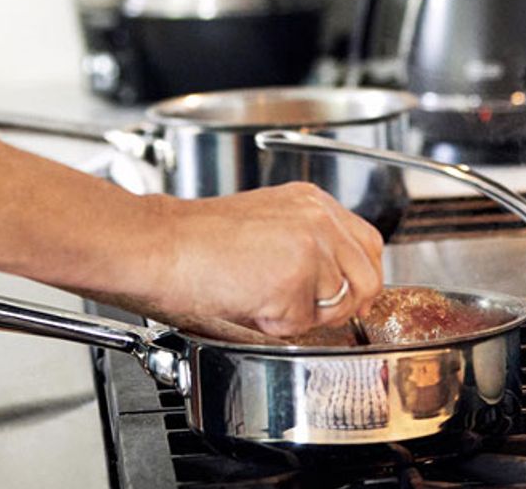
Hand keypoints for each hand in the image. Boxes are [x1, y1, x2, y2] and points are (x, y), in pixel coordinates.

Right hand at [132, 183, 384, 337]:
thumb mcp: (264, 225)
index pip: (368, 246)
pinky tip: (248, 301)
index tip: (336, 296)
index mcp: (312, 201)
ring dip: (302, 315)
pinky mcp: (295, 278)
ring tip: (260, 296)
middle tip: (297, 306)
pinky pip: (302, 324)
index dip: (355, 280)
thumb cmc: (194, 241)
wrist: (157, 245)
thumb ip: (308, 244)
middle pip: (368, 279)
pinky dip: (276, 324)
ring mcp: (311, 246)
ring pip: (338, 306)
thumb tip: (336, 285)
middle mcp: (319, 217)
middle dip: (339, 305)